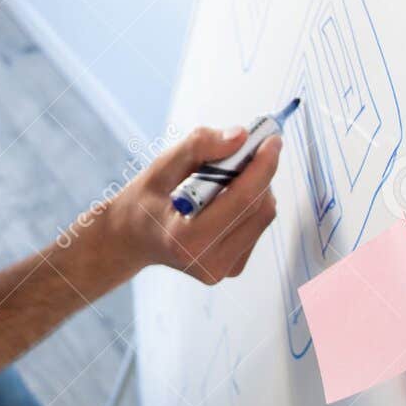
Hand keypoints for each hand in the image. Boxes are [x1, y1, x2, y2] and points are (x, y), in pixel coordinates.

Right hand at [90, 127, 280, 284]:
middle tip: (248, 149)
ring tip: (226, 177)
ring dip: (256, 188)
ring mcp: (222, 269)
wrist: (132, 238)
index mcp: (187, 239)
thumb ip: (199, 147)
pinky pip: (257, 227)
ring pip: (262, 217)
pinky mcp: (232, 269)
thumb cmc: (145, 200)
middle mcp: (209, 262)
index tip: (272, 139)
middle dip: (260, 173)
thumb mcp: (161, 167)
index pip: (242, 199)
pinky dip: (249, 204)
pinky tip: (224, 199)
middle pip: (259, 208)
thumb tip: (242, 136)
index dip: (262, 166)